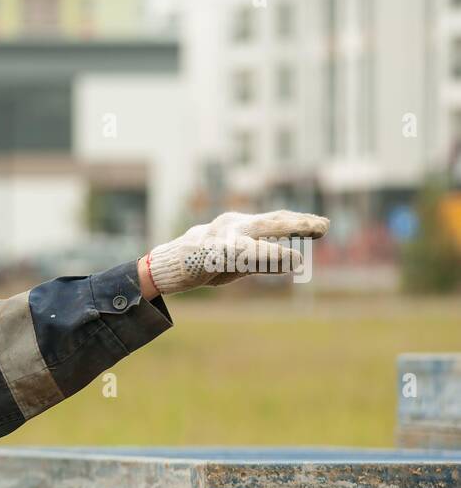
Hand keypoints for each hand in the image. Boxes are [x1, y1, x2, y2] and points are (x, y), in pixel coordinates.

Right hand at [144, 210, 329, 295]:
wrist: (164, 267)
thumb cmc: (202, 263)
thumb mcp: (238, 264)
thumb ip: (264, 261)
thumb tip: (295, 260)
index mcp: (240, 226)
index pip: (274, 220)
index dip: (299, 222)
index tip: (322, 226)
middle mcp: (232, 225)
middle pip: (271, 221)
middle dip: (298, 224)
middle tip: (323, 227)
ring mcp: (220, 237)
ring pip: (257, 233)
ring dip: (283, 235)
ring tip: (303, 244)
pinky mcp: (209, 252)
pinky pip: (240, 252)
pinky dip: (264, 254)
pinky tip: (281, 257)